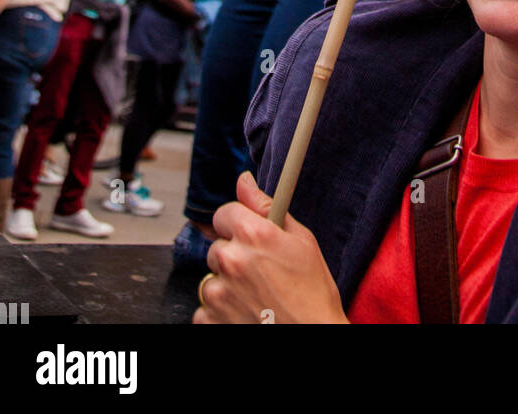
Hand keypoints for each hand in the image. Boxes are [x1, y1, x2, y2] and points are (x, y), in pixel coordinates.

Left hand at [192, 172, 348, 324]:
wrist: (312, 335)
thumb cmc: (312, 293)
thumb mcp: (301, 241)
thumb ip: (266, 207)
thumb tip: (245, 182)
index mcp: (253, 235)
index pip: (224, 213)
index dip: (237, 223)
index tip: (247, 234)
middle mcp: (231, 260)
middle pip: (217, 248)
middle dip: (234, 257)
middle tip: (260, 272)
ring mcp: (219, 293)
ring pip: (210, 279)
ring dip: (226, 287)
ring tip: (255, 297)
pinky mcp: (211, 321)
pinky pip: (204, 310)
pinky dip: (219, 314)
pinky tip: (245, 313)